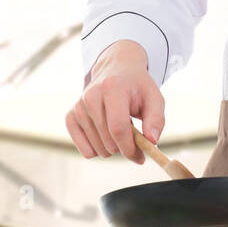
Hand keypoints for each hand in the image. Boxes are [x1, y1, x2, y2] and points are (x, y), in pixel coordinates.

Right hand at [65, 40, 164, 162]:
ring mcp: (78, 107)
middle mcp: (90, 96)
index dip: (130, 148)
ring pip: (98, 149)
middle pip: (109, 142)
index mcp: (112, 88)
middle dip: (125, 148)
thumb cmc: (138, 88)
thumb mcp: (155, 99)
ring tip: (120, 128)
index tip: (141, 157)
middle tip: (134, 137)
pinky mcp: (70, 116)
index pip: (118, 129)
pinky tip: (107, 135)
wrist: (116, 70)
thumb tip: (151, 141)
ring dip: (113, 148)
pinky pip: (85, 150)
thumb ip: (157, 120)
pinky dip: (99, 149)